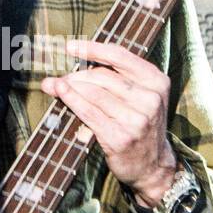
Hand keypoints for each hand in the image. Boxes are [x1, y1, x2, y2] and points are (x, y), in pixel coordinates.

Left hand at [40, 39, 178, 206]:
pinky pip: (89, 112)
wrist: (153, 166)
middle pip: (102, 75)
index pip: (121, 56)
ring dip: (69, 87)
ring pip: (93, 93)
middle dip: (76, 75)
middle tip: (60, 78)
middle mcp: (149, 99)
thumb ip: (117, 78)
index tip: (70, 46)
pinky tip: (61, 93)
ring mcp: (136, 119)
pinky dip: (71, 100)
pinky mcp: (120, 137)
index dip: (92, 49)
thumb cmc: (141, 125)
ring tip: (55, 85)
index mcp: (157, 82)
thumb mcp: (142, 97)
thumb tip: (77, 62)